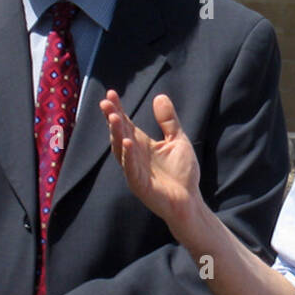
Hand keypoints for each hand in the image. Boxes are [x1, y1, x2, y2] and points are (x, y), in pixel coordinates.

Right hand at [100, 90, 199, 227]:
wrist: (189, 200)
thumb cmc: (182, 173)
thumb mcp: (177, 140)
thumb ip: (168, 121)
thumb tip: (159, 96)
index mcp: (142, 144)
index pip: (126, 124)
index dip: (118, 109)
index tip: (111, 93)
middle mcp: (134, 156)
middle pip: (119, 134)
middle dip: (113, 119)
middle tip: (106, 102)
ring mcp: (134, 170)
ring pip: (122, 150)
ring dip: (117, 134)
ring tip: (115, 117)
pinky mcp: (140, 185)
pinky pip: (131, 169)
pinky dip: (128, 157)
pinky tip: (127, 144)